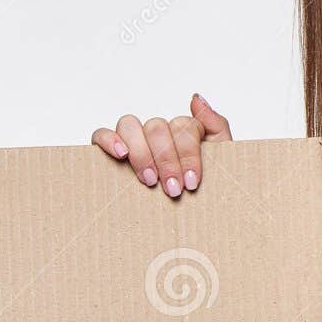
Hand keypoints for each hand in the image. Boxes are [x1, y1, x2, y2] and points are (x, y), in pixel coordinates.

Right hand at [90, 93, 231, 197]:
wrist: (192, 222)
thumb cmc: (204, 191)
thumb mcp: (220, 159)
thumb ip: (216, 126)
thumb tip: (196, 99)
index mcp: (182, 132)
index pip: (183, 126)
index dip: (188, 154)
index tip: (191, 182)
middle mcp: (156, 133)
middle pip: (157, 127)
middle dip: (166, 160)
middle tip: (172, 189)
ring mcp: (133, 140)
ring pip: (130, 126)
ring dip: (141, 153)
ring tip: (149, 180)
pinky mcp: (109, 150)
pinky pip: (101, 134)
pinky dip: (109, 140)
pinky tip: (120, 155)